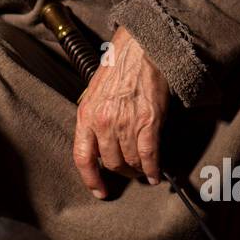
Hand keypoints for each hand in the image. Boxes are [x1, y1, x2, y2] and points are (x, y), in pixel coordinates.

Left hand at [73, 26, 169, 197]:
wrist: (140, 49)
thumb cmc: (118, 68)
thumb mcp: (94, 94)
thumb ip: (94, 120)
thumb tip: (100, 144)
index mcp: (86, 115)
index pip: (83, 157)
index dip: (91, 179)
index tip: (99, 190)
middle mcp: (103, 121)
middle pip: (111, 162)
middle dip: (122, 172)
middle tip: (130, 172)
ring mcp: (125, 123)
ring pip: (130, 161)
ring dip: (138, 170)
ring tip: (144, 170)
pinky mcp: (148, 122)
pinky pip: (149, 156)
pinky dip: (154, 169)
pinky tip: (156, 174)